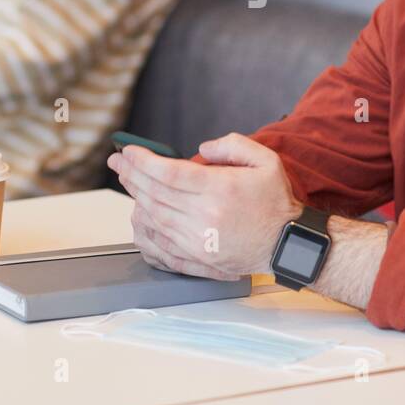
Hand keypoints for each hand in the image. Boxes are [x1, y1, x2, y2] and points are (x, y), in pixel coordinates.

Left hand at [107, 133, 303, 278]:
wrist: (288, 244)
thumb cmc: (276, 202)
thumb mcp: (265, 161)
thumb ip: (233, 145)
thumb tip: (201, 150)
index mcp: (220, 189)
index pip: (169, 173)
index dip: (144, 160)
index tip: (129, 150)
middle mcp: (206, 216)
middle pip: (156, 194)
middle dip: (131, 174)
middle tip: (117, 162)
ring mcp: (200, 241)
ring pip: (155, 217)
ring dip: (136, 198)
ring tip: (127, 182)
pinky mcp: (199, 259)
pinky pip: (162, 244)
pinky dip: (145, 229)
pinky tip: (138, 216)